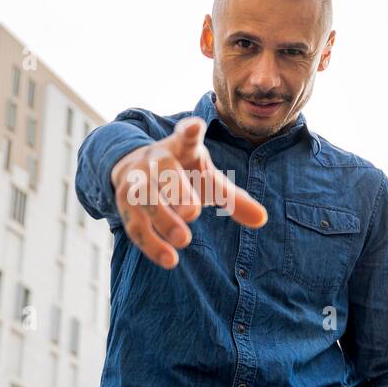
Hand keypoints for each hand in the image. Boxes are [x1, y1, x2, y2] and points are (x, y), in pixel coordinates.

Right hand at [110, 115, 266, 268]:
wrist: (134, 168)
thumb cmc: (180, 174)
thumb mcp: (206, 179)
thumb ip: (233, 198)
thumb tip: (262, 219)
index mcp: (181, 147)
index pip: (185, 136)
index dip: (190, 131)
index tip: (195, 127)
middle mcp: (156, 159)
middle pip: (165, 171)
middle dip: (177, 191)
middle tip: (193, 212)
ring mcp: (137, 180)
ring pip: (146, 198)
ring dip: (164, 219)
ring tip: (184, 240)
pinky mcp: (125, 203)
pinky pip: (135, 225)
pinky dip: (152, 244)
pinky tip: (170, 260)